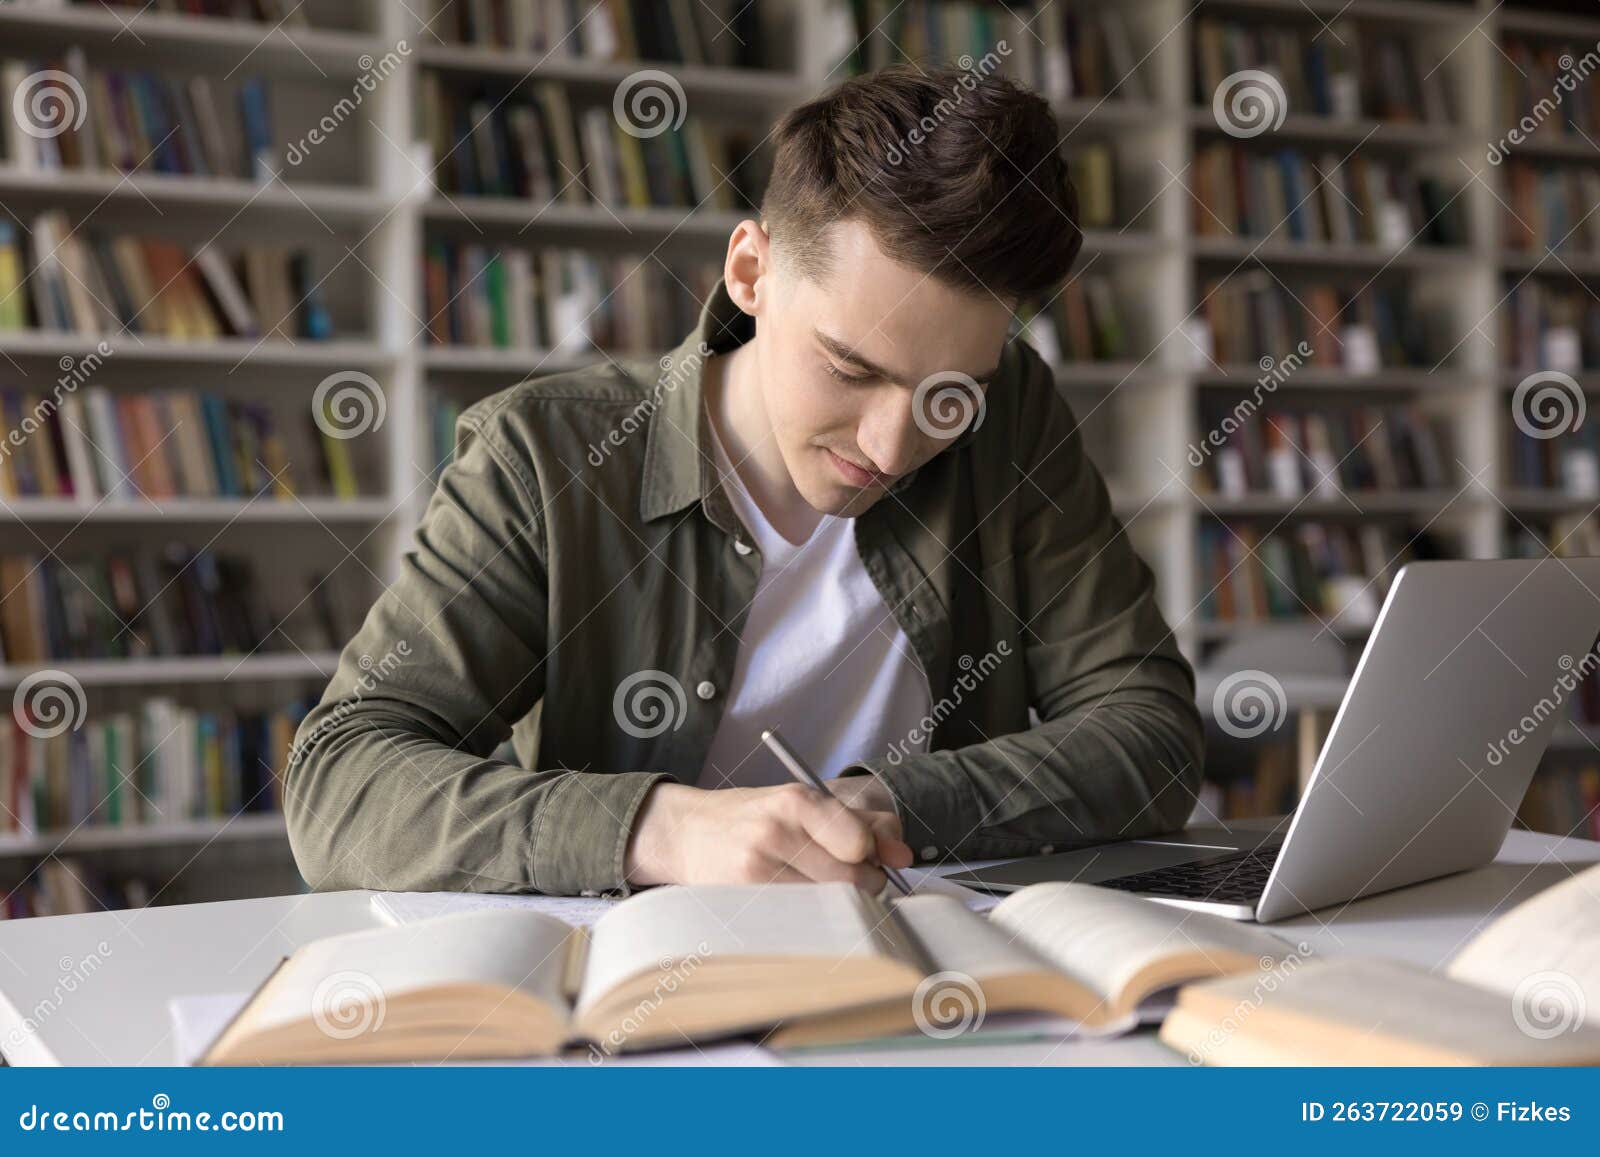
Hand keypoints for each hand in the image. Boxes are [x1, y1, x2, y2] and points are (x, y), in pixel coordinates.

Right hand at [624, 781, 912, 889]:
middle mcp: (775, 832)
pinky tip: (797, 903)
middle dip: (862, 884)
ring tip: (818, 889)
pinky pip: (801, 920)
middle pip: (850, 878)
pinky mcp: (743, 900)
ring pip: (828, 903)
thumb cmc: (755, 817)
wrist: (688, 831)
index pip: (859, 842)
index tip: (862, 857)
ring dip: (837, 904)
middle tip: (847, 879)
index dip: (871, 856)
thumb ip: (863, 823)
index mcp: (796, 800)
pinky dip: (811, 917)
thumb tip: (903, 856)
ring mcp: (756, 869)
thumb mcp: (805, 804)